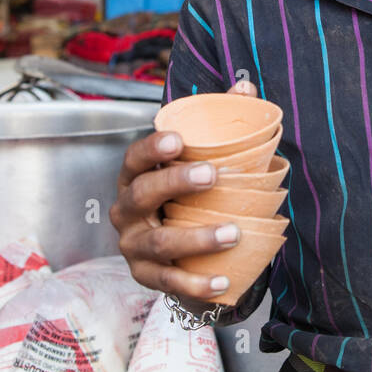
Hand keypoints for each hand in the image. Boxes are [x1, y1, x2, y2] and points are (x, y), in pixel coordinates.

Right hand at [110, 79, 259, 301]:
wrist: (176, 246)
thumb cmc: (186, 192)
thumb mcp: (198, 158)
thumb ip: (219, 122)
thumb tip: (245, 87)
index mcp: (135, 176)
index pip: (135, 158)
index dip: (152, 147)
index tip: (179, 139)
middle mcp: (127, 209)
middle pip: (144, 194)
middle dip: (176, 182)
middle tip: (213, 175)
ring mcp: (133, 245)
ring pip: (159, 244)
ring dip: (196, 238)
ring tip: (232, 232)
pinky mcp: (146, 276)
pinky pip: (169, 282)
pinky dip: (195, 284)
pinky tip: (223, 281)